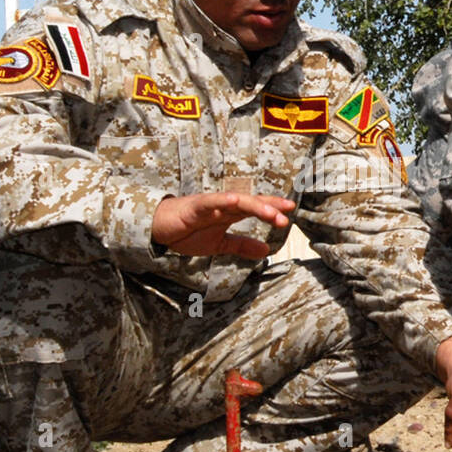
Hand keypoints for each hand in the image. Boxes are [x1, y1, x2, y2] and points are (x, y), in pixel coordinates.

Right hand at [150, 192, 293, 258]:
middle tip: (287, 215)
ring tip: (270, 211)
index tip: (292, 211)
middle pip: (251, 203)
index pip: (256, 208)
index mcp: (230, 213)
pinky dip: (223, 200)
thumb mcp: (219, 244)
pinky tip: (235, 200)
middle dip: (269, 208)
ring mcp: (211, 204)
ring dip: (254, 205)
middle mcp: (224, 205)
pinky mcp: (195, 207)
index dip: (273, 208)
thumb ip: (242, 245)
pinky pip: (211, 202)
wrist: (159, 229)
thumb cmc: (188, 232)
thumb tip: (266, 251)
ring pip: (236, 201)